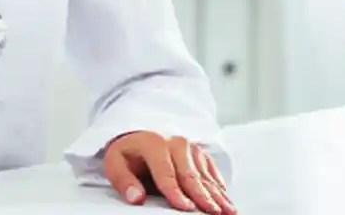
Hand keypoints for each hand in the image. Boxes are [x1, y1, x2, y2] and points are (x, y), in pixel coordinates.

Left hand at [103, 132, 233, 213]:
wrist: (139, 137)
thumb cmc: (129, 154)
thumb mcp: (116, 163)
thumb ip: (124, 181)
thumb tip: (135, 197)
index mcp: (152, 144)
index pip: (165, 172)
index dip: (175, 191)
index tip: (185, 207)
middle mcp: (175, 143)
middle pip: (190, 174)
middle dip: (202, 195)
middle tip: (213, 212)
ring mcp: (191, 149)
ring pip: (205, 175)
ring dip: (217, 194)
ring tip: (228, 210)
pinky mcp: (200, 155)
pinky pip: (212, 172)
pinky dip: (220, 187)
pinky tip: (226, 200)